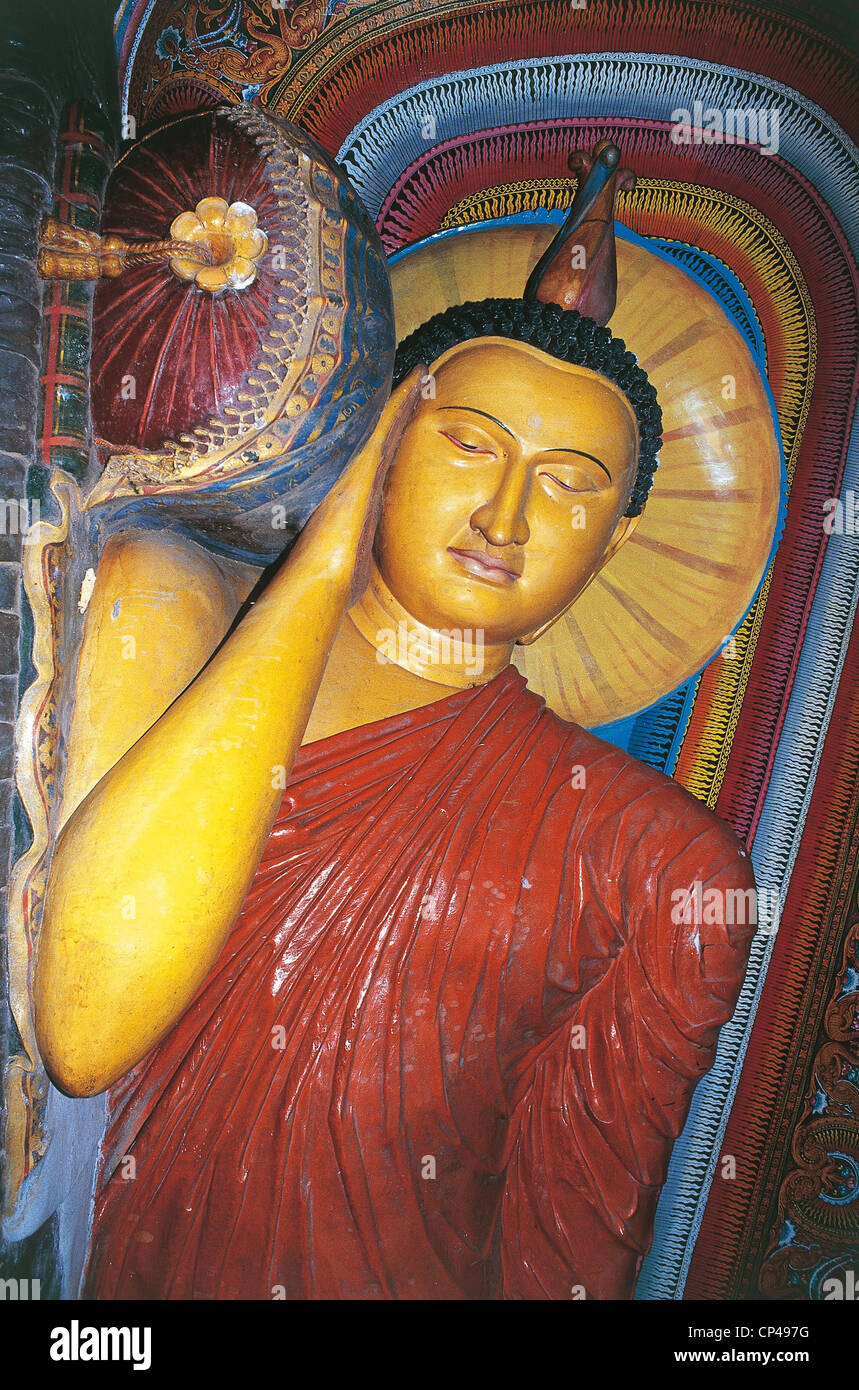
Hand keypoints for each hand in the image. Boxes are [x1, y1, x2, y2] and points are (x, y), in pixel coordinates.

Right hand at [285, 366, 423, 603]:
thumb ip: (360, 553)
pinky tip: (417, 379)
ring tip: (418, 373)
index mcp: (359, 498)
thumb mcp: (354, 560)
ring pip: (385, 424)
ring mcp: (360, 468)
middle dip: (396, 410)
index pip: (380, 461)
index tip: (406, 419)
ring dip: (401, 400)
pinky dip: (402, 401)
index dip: (392, 439)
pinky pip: (389, 423)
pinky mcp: (365, 464)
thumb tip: (359, 566)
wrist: (320, 576)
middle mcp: (358, 476)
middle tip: (415, 380)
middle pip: (380, 435)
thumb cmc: (335, 577)